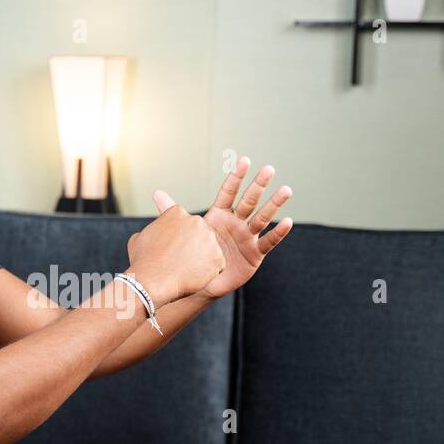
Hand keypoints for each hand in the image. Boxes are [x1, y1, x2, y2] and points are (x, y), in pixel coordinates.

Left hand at [152, 156, 292, 299]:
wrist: (199, 282)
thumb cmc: (192, 255)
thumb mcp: (183, 231)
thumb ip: (171, 211)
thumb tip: (155, 191)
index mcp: (219, 215)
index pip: (229, 193)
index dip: (236, 177)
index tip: (244, 160)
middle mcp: (236, 223)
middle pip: (248, 201)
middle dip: (258, 185)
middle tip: (269, 169)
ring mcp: (247, 237)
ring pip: (262, 218)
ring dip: (274, 204)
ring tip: (286, 190)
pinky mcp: (254, 254)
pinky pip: (267, 242)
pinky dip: (278, 233)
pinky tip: (288, 222)